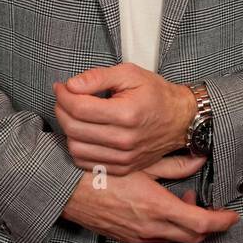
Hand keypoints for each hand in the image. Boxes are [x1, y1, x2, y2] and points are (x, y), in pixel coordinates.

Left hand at [53, 63, 196, 175]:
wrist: (181, 120)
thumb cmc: (156, 94)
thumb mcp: (130, 74)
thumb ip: (98, 77)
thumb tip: (71, 85)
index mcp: (127, 114)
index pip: (80, 108)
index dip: (63, 95)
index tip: (61, 87)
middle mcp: (124, 140)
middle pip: (74, 129)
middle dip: (61, 110)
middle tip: (63, 98)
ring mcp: (124, 158)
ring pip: (76, 149)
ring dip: (67, 130)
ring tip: (72, 115)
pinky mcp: (123, 168)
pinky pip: (87, 163)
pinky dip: (78, 148)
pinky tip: (82, 133)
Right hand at [61, 156, 237, 242]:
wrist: (65, 190)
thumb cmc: (100, 172)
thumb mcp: (140, 164)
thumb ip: (174, 165)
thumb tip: (199, 159)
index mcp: (157, 208)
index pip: (202, 224)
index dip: (222, 222)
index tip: (232, 216)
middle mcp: (150, 228)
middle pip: (193, 237)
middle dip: (209, 225)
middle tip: (212, 208)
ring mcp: (138, 236)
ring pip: (175, 239)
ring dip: (186, 226)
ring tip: (183, 200)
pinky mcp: (126, 239)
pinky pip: (157, 239)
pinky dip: (168, 229)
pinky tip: (161, 209)